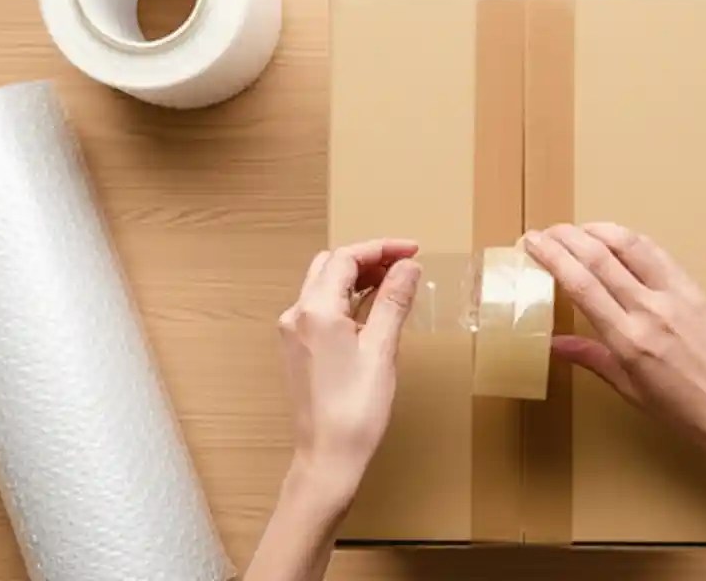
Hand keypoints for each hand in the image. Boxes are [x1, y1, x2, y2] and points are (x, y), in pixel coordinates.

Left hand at [276, 238, 421, 509]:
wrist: (327, 457)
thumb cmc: (355, 410)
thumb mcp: (382, 350)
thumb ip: (394, 301)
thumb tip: (408, 266)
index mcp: (316, 311)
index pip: (347, 258)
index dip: (382, 248)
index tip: (412, 250)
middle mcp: (297, 316)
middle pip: (331, 266)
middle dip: (369, 258)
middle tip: (405, 264)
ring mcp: (293, 333)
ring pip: (324, 286)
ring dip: (357, 277)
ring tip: (393, 284)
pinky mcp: (297, 349)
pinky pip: (321, 309)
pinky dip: (347, 299)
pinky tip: (372, 311)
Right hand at [524, 223, 705, 464]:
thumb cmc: (682, 411)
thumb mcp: (629, 389)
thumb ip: (591, 358)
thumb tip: (553, 344)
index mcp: (628, 340)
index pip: (580, 285)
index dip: (552, 257)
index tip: (531, 242)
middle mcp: (649, 310)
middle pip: (599, 257)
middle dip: (566, 237)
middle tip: (544, 232)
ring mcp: (675, 296)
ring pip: (629, 245)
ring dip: (597, 230)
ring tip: (576, 230)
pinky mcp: (694, 289)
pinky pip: (657, 253)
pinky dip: (630, 239)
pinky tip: (615, 238)